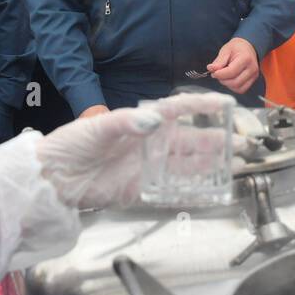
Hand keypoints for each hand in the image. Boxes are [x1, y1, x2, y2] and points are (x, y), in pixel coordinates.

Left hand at [36, 93, 231, 208]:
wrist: (53, 177)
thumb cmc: (72, 143)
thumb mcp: (98, 127)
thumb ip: (126, 123)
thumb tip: (154, 120)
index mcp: (141, 122)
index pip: (179, 110)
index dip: (203, 107)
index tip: (225, 104)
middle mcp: (150, 143)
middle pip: (190, 141)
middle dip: (217, 141)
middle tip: (242, 142)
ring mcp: (147, 167)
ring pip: (187, 165)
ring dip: (210, 165)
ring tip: (234, 164)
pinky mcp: (141, 189)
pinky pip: (171, 189)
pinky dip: (191, 190)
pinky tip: (209, 190)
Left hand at [207, 37, 259, 93]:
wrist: (248, 47)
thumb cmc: (237, 47)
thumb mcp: (226, 50)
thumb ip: (219, 61)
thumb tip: (211, 69)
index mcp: (246, 58)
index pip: (231, 72)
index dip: (220, 74)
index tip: (213, 72)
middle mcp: (252, 68)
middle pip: (235, 82)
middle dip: (223, 80)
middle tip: (217, 73)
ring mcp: (254, 75)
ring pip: (238, 88)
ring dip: (227, 84)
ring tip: (224, 75)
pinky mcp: (252, 80)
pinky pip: (241, 89)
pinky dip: (232, 87)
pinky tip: (229, 79)